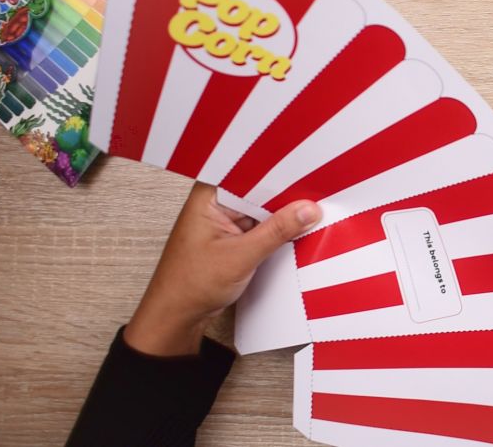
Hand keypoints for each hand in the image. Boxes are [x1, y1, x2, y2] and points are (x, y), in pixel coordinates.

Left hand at [124, 182, 320, 355]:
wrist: (176, 317)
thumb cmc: (189, 286)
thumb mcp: (241, 256)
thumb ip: (277, 231)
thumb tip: (307, 210)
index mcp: (209, 197)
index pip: (252, 176)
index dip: (281, 176)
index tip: (309, 180)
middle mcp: (215, 204)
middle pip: (259, 191)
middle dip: (285, 197)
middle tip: (316, 199)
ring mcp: (224, 221)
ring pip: (262, 210)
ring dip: (282, 216)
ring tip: (310, 216)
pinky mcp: (232, 237)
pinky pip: (260, 226)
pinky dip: (276, 231)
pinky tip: (294, 233)